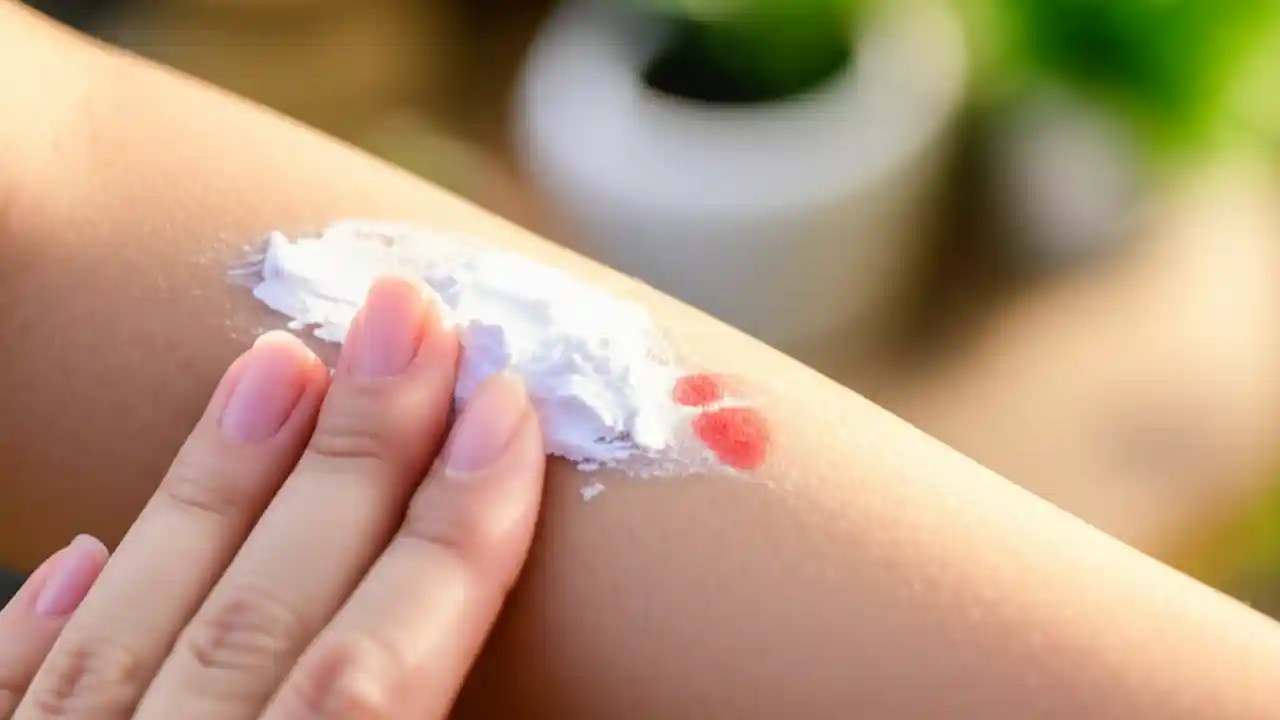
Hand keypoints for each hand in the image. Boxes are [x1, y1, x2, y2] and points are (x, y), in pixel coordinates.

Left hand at [0, 276, 545, 718]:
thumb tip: (446, 632)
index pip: (374, 677)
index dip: (454, 542)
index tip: (507, 412)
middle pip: (262, 619)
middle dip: (354, 461)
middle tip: (410, 317)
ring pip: (129, 636)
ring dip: (213, 494)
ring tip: (277, 360)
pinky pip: (6, 712)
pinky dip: (45, 629)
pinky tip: (80, 549)